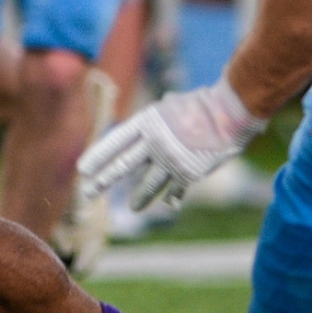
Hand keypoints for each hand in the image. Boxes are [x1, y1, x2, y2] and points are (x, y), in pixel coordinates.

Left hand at [76, 77, 266, 210]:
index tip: (83, 169)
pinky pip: (175, 190)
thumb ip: (153, 124)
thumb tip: (143, 133)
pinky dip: (171, 197)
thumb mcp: (168, 106)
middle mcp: (154, 143)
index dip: (97, 156)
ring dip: (139, 199)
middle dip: (103, 182)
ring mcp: (170, 161)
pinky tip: (168, 204)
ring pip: (148, 186)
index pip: (114, 142)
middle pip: (123, 166)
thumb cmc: (199, 104)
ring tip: (132, 208)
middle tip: (87, 194)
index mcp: (146, 123)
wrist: (228, 112)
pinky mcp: (189, 174)